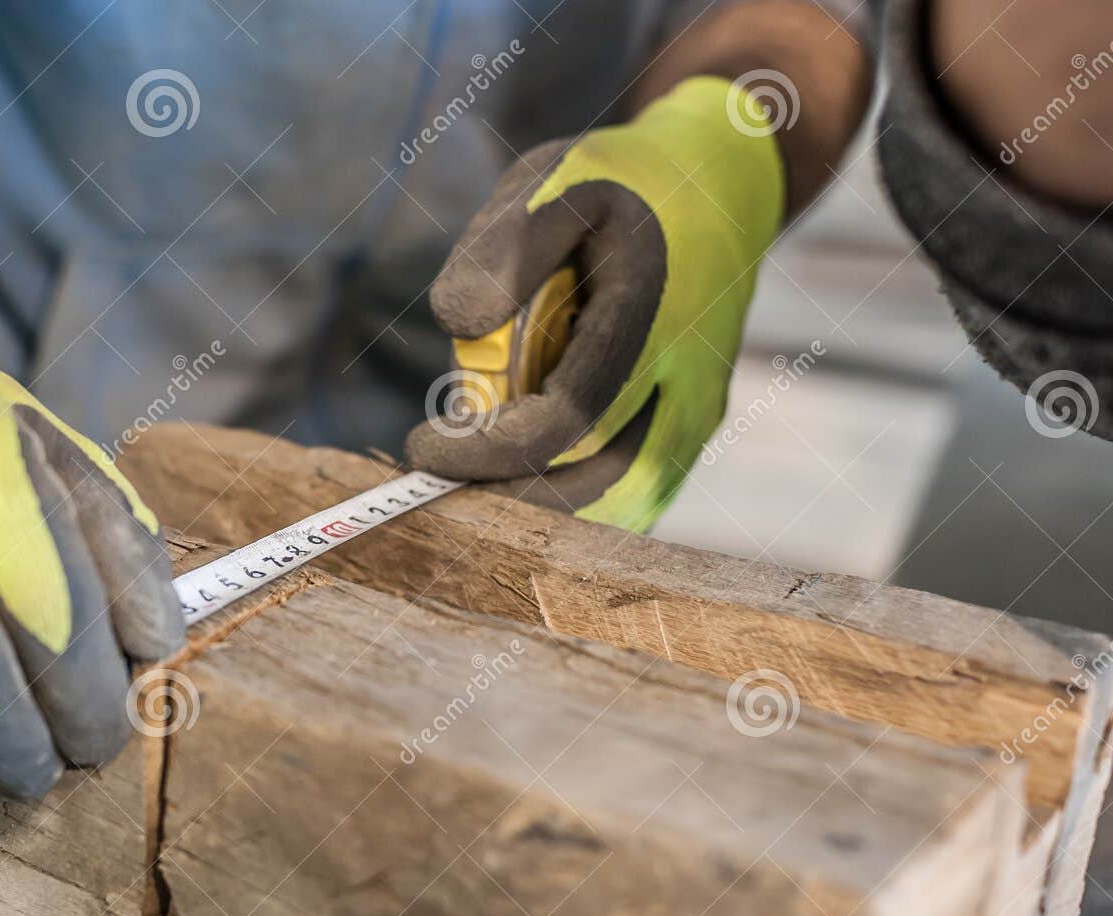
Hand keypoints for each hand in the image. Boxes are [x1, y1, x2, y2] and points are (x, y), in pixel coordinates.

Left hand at [404, 77, 784, 532]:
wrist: (721, 188)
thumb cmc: (625, 184)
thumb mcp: (557, 181)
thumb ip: (505, 248)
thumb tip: (456, 323)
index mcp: (650, 315)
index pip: (562, 421)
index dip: (485, 451)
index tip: (424, 447)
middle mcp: (688, 378)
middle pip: (592, 482)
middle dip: (505, 492)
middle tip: (443, 468)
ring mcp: (699, 412)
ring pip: (619, 504)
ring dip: (540, 504)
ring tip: (481, 466)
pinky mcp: (695, 431)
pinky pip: (633, 494)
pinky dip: (574, 499)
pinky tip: (525, 472)